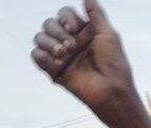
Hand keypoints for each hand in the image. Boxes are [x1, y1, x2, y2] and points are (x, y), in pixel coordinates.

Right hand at [31, 0, 136, 115]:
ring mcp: (60, 56)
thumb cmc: (114, 64)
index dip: (65, 18)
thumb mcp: (108, 34)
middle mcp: (69, 41)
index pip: (63, 14)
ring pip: (39, 38)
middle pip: (49, 24)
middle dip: (57, 31)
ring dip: (49, 43)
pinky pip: (36, 55)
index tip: (76, 28)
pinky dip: (43, 56)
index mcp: (82, 32)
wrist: (111, 91)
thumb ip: (96, 14)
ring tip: (64, 54)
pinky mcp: (54, 71)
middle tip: (72, 46)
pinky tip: (56, 61)